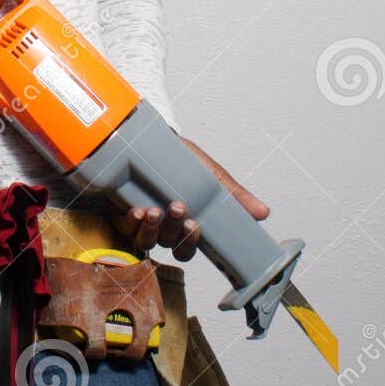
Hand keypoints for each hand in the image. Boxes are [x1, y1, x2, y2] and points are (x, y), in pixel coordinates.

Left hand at [107, 133, 270, 261]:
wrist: (149, 138)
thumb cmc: (180, 159)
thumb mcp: (209, 173)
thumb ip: (232, 194)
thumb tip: (263, 212)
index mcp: (186, 222)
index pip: (190, 247)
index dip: (191, 243)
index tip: (194, 226)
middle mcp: (164, 227)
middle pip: (170, 245)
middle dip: (174, 231)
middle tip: (177, 209)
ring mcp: (142, 222)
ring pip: (147, 240)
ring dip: (152, 229)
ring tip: (154, 210)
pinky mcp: (121, 214)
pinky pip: (125, 228)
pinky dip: (131, 222)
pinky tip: (136, 210)